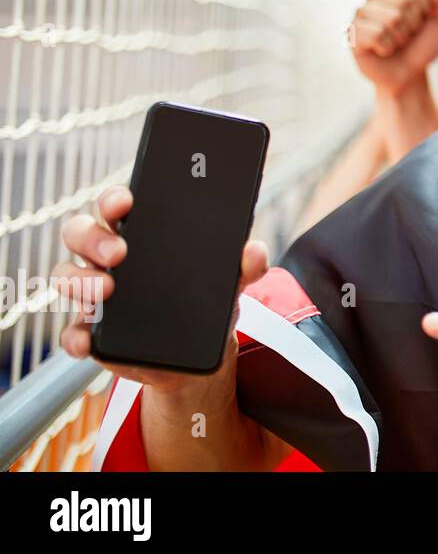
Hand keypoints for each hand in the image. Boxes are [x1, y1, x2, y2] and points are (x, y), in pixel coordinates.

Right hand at [53, 186, 269, 396]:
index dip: (114, 199)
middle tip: (120, 251)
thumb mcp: (230, 280)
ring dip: (79, 280)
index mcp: (140, 234)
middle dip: (93, 237)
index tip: (126, 202)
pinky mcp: (94, 332)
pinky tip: (87, 340)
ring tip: (107, 289)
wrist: (199, 353)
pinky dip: (74, 336)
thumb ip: (245, 264)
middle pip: (80, 233)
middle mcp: (109, 259)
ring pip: (66, 275)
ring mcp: (96, 294)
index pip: (116, 205)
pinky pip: (71, 332)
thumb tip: (254, 251)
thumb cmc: (206, 301)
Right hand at [349, 0, 437, 95]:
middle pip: (405, 0)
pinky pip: (377, 34)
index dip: (427, 6)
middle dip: (414, 24)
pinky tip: (383, 50)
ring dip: (401, 37)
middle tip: (408, 34)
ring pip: (392, 18)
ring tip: (396, 42)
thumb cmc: (423, 43)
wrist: (409, 73)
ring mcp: (361, 12)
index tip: (423, 19)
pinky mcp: (352, 32)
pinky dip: (387, 47)